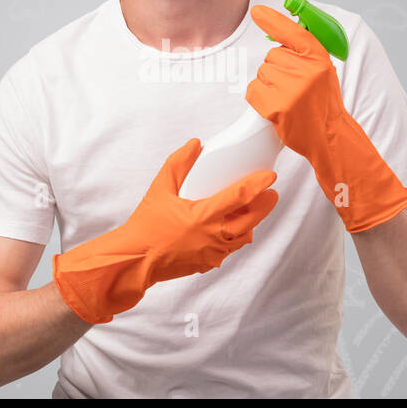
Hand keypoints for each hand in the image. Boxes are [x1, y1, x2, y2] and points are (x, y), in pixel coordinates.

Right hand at [53, 138, 278, 323]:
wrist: (135, 261)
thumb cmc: (145, 226)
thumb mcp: (160, 189)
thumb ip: (178, 163)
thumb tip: (195, 144)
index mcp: (202, 216)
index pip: (239, 197)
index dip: (258, 184)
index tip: (270, 176)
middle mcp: (212, 237)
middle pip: (251, 220)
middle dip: (265, 205)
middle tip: (271, 193)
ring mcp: (212, 253)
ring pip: (243, 237)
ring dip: (251, 223)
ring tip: (252, 209)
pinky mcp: (209, 263)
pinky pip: (230, 249)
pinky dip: (235, 236)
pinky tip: (231, 226)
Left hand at [245, 4, 406, 233]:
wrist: (329, 136)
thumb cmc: (322, 102)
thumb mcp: (322, 71)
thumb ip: (304, 53)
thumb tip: (274, 30)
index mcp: (319, 59)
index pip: (293, 32)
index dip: (273, 20)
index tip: (257, 11)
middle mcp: (306, 71)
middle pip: (271, 57)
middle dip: (277, 70)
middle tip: (292, 87)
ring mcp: (291, 90)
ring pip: (262, 74)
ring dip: (268, 85)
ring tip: (287, 98)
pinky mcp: (277, 107)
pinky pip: (254, 91)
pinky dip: (259, 99)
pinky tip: (275, 107)